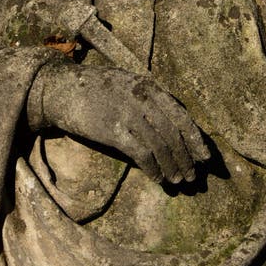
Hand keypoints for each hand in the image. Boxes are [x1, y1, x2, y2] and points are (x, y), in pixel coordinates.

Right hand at [29, 64, 209, 184]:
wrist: (59, 89)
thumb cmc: (93, 89)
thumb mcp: (125, 84)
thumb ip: (147, 98)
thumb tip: (171, 122)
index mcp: (148, 87)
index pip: (181, 115)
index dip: (195, 138)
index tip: (205, 156)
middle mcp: (142, 98)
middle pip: (174, 133)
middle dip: (187, 157)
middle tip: (194, 176)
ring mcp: (128, 113)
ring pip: (161, 145)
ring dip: (173, 166)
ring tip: (178, 181)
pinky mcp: (113, 130)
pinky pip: (142, 154)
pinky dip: (154, 169)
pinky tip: (158, 179)